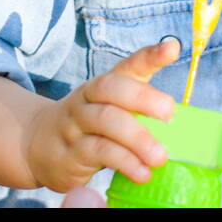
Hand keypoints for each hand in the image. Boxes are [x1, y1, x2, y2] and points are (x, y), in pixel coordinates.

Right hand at [27, 38, 180, 194]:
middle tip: (170, 114)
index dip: (150, 56)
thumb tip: (184, 128)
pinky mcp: (71, 152)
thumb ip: (140, 113)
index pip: (128, 66)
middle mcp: (87, 98)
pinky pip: (98, 152)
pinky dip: (124, 162)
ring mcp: (76, 124)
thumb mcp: (110, 112)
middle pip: (111, 88)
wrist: (37, 145)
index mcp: (103, 85)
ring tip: (160, 156)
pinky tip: (142, 172)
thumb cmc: (89, 129)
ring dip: (137, 138)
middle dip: (143, 98)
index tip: (172, 48)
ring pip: (105, 121)